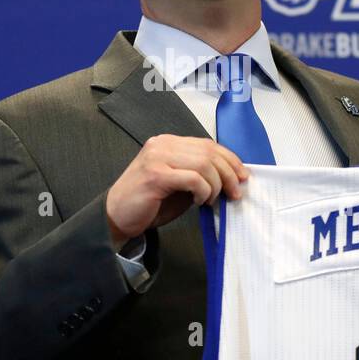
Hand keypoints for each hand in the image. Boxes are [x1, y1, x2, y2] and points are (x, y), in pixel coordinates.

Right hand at [105, 135, 248, 248]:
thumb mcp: (178, 184)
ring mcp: (157, 158)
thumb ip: (198, 175)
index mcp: (168, 143)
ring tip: (212, 200)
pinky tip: (199, 201)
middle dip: (228, 173)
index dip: (230, 159)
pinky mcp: (156, 175)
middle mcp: (162, 145)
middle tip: (235, 193)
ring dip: (216, 185)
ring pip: (204, 164)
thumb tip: (229, 178)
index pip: (207, 144)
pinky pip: (193, 179)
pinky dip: (203, 191)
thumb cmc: (147, 203)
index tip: (243, 175)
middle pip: (209, 152)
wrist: (116, 217)